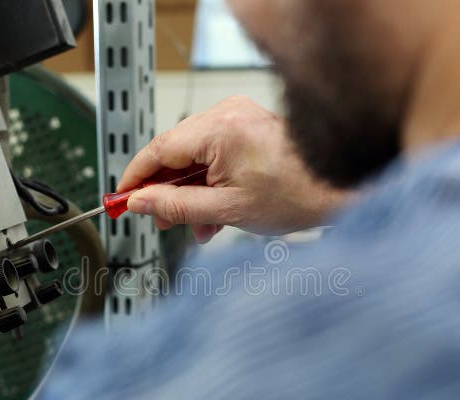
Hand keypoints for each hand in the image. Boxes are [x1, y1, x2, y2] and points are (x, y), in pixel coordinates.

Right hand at [120, 96, 350, 242]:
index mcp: (220, 130)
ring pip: (193, 156)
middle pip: (174, 153)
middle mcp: (227, 114)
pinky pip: (212, 153)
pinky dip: (209, 180)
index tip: (121, 198)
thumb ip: (176, 206)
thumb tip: (140, 202)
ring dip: (191, 191)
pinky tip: (216, 210)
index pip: (158, 150)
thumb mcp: (226, 210)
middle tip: (162, 220)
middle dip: (168, 191)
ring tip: (200, 225)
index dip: (135, 177)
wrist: (338, 187)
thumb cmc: (297, 195)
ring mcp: (238, 117)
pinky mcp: (246, 125)